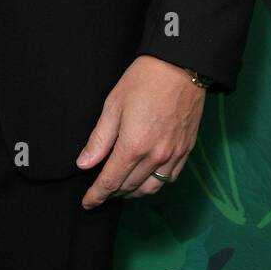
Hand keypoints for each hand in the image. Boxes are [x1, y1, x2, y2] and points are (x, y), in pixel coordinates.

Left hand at [76, 55, 205, 207]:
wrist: (181, 66)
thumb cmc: (144, 80)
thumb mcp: (113, 105)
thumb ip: (99, 139)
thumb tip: (84, 164)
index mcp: (134, 146)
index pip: (111, 182)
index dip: (97, 195)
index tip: (87, 202)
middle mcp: (155, 156)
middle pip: (129, 187)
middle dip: (112, 194)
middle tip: (100, 191)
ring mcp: (173, 155)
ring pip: (151, 189)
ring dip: (133, 192)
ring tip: (121, 188)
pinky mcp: (186, 150)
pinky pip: (169, 178)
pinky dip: (154, 184)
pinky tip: (145, 177)